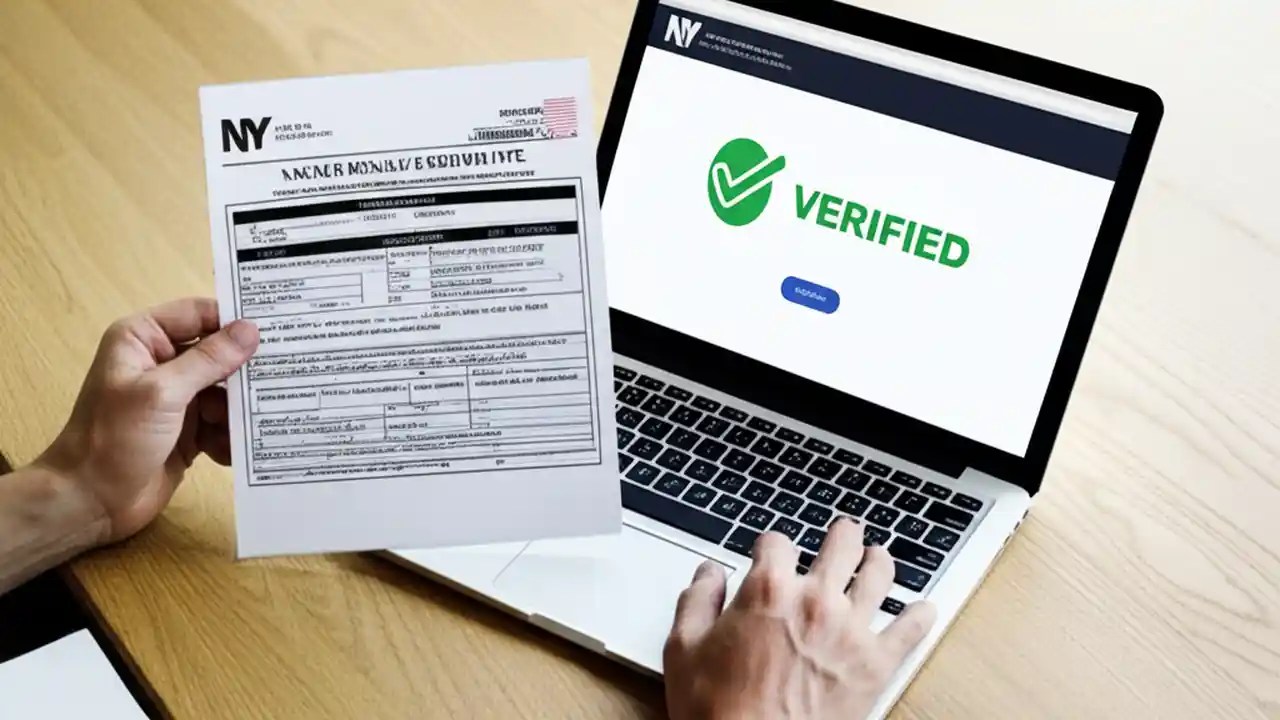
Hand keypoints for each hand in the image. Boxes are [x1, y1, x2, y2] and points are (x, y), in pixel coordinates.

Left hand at [34, 298, 257, 543]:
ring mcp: (177, 399)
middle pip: (219, 353)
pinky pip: (224, 424)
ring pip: (227, 392)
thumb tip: (251, 329)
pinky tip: (239, 450)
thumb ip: (209, 360)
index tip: (277, 328)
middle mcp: (162, 363)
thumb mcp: (162, 393)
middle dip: (247, 369)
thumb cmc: (113, 439)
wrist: (90, 503)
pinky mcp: (189, 431)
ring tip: (264, 420)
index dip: (235, 320)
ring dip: (242, 409)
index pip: (199, 314)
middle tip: (289, 373)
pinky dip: (233, 437)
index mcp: (144, 340)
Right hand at [663, 518, 936, 719]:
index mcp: (768, 590)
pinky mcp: (875, 666)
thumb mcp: (682, 648)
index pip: (776, 542)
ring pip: (879, 575)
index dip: (769, 544)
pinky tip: (923, 609)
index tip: (769, 551)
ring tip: (879, 557)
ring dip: (879, 560)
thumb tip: (708, 573)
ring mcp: (850, 631)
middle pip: (841, 545)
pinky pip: (910, 631)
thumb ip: (696, 601)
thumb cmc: (717, 711)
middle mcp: (815, 601)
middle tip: (845, 533)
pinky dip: (920, 616)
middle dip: (842, 535)